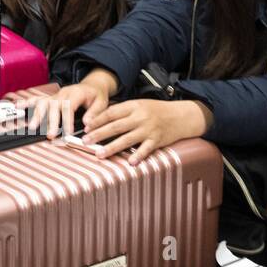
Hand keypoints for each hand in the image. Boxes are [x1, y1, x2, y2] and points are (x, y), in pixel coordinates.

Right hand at [26, 69, 116, 137]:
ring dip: (37, 115)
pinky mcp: (51, 98)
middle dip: (51, 121)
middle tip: (51, 134)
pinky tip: (19, 107)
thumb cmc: (96, 95)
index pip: (69, 106)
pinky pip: (37, 99)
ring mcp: (55, 95)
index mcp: (76, 93)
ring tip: (33, 126)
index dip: (67, 120)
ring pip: (43, 103)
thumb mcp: (102, 102)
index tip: (67, 132)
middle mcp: (63, 93)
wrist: (92, 85)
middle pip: (53, 106)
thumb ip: (95, 113)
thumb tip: (87, 123)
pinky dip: (27, 103)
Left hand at [81, 98, 211, 163]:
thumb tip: (100, 119)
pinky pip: (146, 149)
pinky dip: (138, 156)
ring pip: (127, 139)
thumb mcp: (138, 105)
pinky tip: (130, 162)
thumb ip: (122, 111)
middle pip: (115, 127)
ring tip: (99, 154)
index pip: (111, 113)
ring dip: (111, 147)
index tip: (85, 127)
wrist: (180, 115)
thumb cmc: (156, 110)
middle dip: (98, 134)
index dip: (97, 120)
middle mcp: (140, 118)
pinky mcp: (157, 140)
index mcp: (133, 106)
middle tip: (86, 141)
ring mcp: (149, 130)